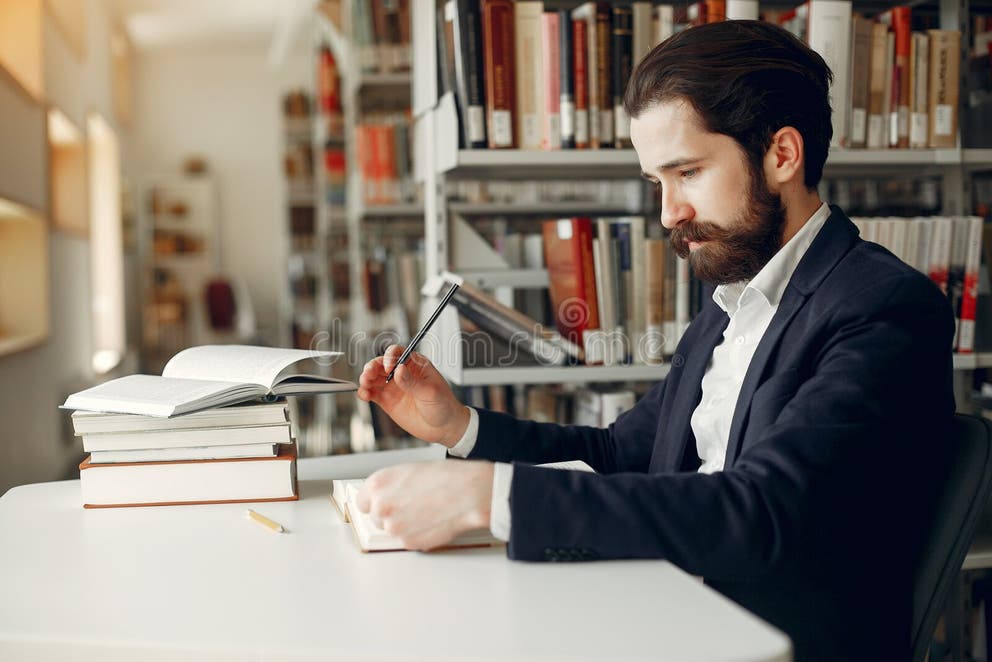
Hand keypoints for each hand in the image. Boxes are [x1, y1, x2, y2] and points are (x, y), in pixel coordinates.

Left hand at [355, 460, 494, 550]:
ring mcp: (393, 527)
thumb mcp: (409, 471)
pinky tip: (430, 521)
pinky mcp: (408, 543)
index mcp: (378, 484)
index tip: (383, 503)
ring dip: (403, 525)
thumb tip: (384, 496)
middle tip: (411, 506)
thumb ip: (390, 486)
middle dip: (390, 514)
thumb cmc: (446, 477)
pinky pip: (406, 540)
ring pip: (391, 530)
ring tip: (424, 511)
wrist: (469, 493)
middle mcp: (380, 506)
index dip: (375, 502)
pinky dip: (416, 534)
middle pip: (375, 517)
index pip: (362, 501)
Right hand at [356, 344, 470, 447]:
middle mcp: (403, 373)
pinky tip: (364, 394)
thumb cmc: (444, 405)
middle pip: (381, 364)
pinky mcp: (387, 401)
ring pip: (374, 378)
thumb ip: (413, 382)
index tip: (388, 368)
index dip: (389, 357)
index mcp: (416, 365)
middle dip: (372, 367)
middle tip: (369, 374)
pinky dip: (365, 392)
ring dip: (366, 378)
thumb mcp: (430, 392)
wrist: (444, 428)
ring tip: (364, 384)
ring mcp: (394, 387)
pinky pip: (373, 393)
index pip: (398, 353)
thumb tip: (399, 370)